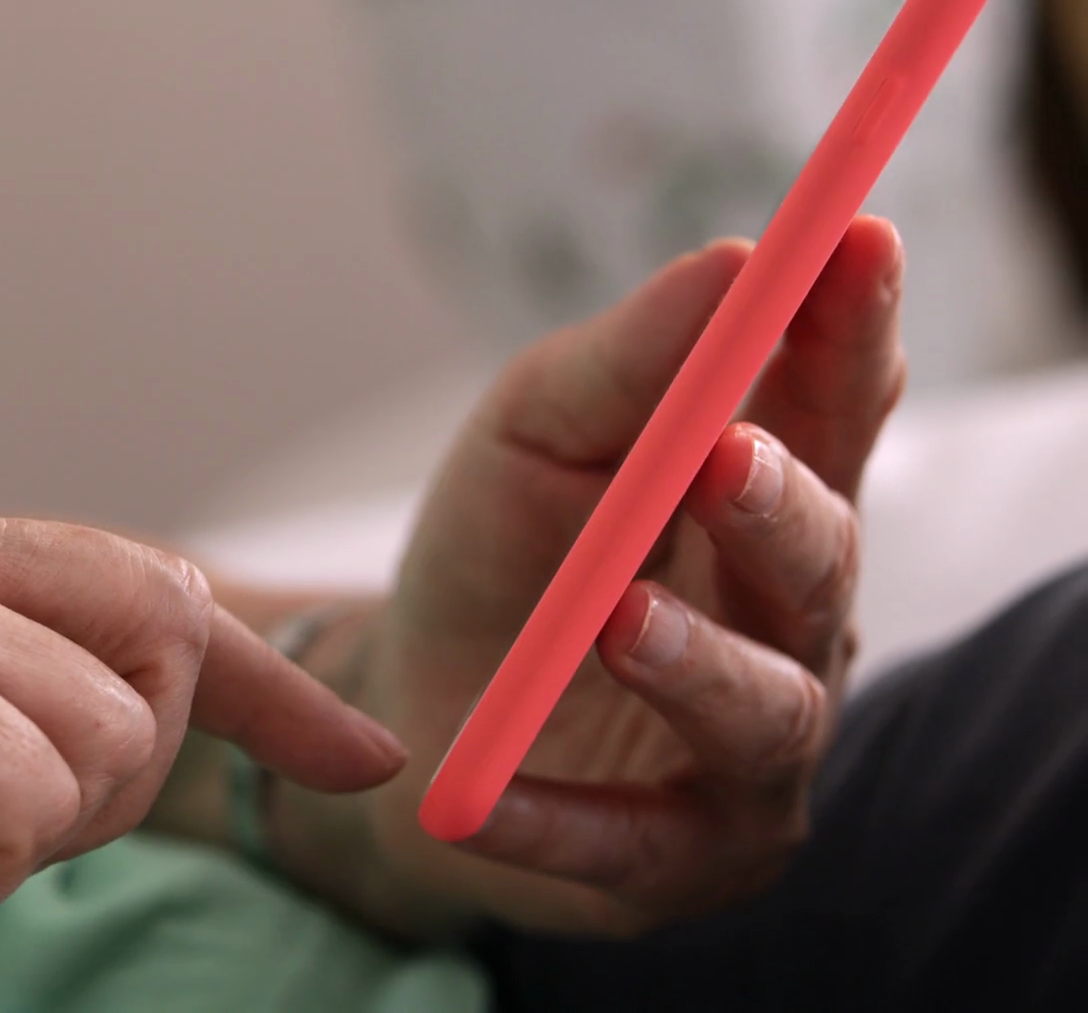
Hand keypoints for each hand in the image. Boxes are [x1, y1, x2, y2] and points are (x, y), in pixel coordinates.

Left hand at [298, 218, 904, 936]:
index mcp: (767, 507)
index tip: (853, 243)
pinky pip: (632, 845)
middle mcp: (788, 628)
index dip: (852, 336)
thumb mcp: (534, 436)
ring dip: (698, 663)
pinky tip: (479, 801)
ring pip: (763, 709)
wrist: (408, 705)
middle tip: (724, 455)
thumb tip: (738, 256)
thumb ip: (627, 364)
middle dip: (778, 509)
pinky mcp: (678, 858)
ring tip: (622, 620)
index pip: (837, 416)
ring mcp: (749, 752)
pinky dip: (558, 822)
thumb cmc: (496, 555)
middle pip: (821, 565)